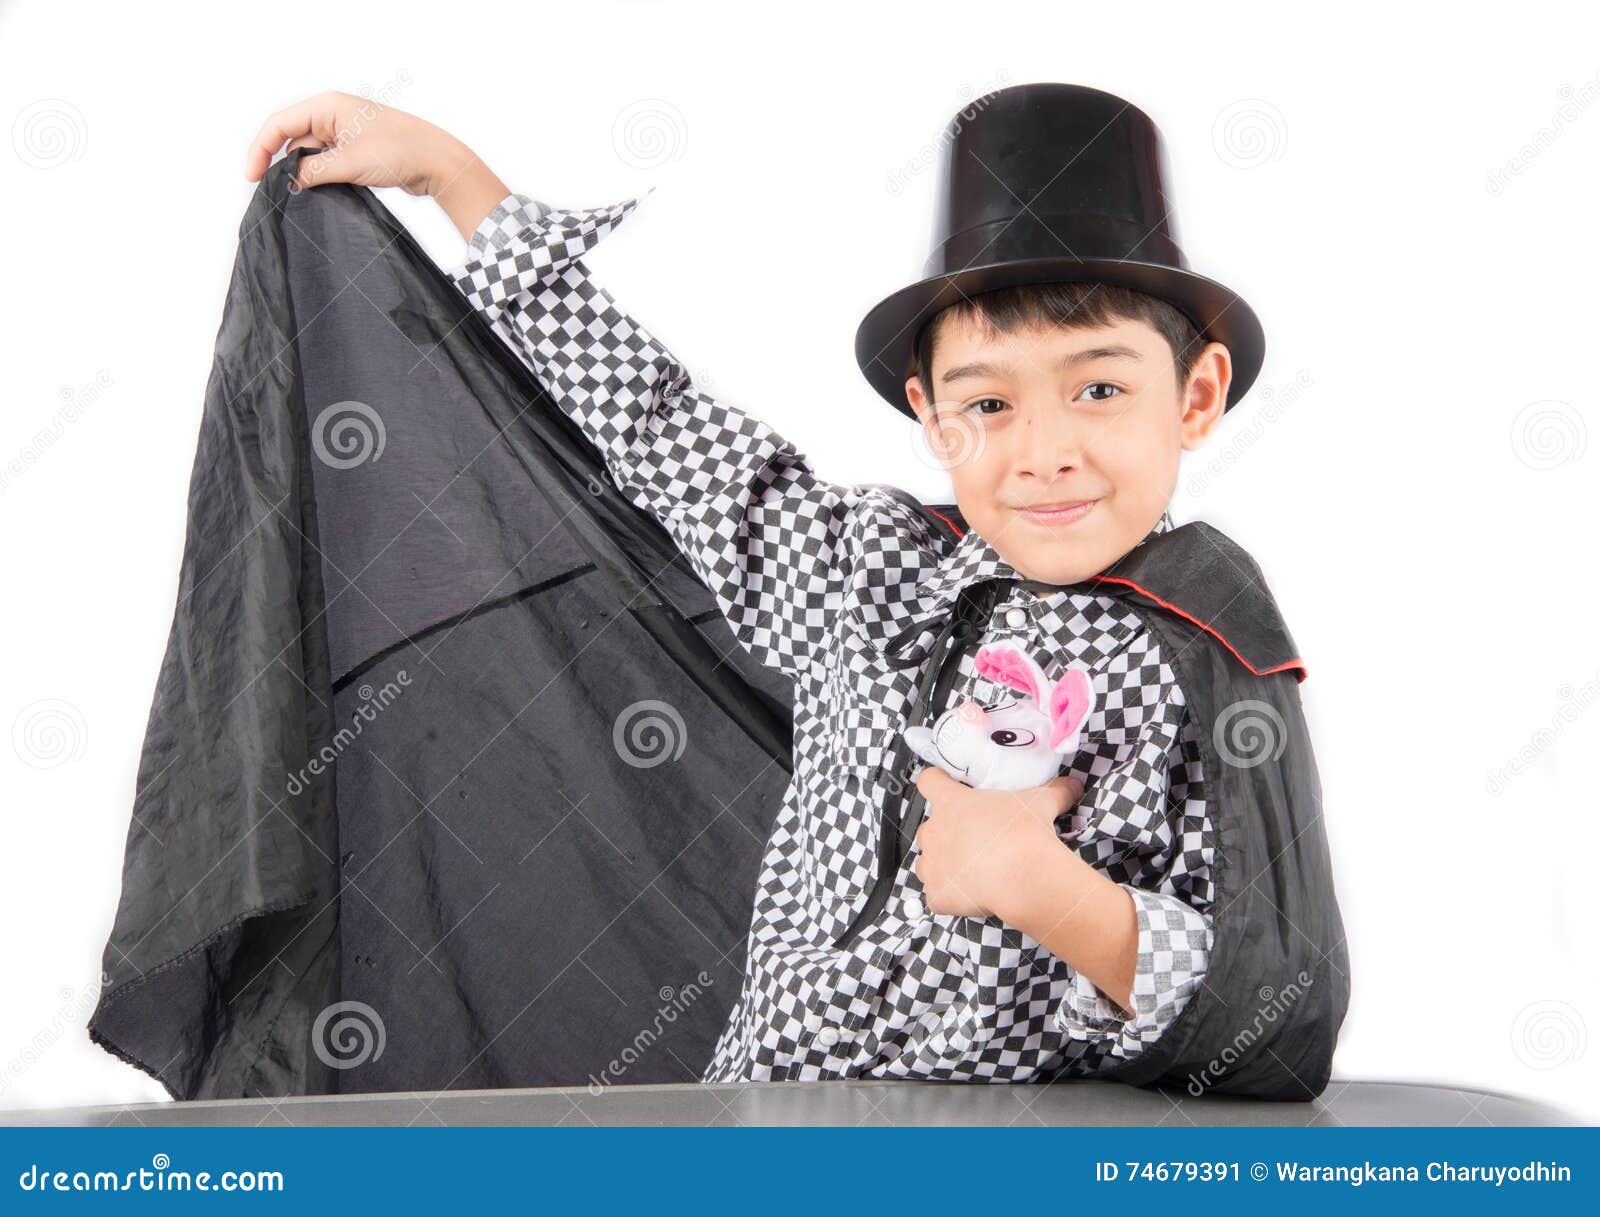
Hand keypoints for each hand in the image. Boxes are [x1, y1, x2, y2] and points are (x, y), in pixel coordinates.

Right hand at [245, 89, 471, 195]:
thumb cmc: (400, 151)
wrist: (438, 163)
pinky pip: (326, 163)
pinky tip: (319, 191)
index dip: (260, 150)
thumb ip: (313, 172)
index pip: (280, 124)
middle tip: (276, 193)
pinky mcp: (355, 151)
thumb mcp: (348, 163)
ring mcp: (344, 133)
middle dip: (282, 164)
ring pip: (309, 154)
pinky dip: (319, 177)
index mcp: (327, 106)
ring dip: (303, 173)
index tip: (252, 177)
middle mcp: (333, 114)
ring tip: (302, 195)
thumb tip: (289, 182)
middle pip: (291, 139)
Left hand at [911, 767, 1084, 918]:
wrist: (1021, 876)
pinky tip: (970, 898)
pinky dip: (949, 898)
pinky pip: (936, 896)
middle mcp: (934, 831)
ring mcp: (932, 865)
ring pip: (927, 863)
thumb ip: (1055, 790)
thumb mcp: (1041, 803)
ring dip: (943, 866)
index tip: (945, 786)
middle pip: (929, 828)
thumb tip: (1073, 783)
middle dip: (946, 834)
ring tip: (970, 872)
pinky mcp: (937, 895)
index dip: (936, 783)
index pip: (929, 781)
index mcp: (952, 803)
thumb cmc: (1024, 833)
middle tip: (974, 841)